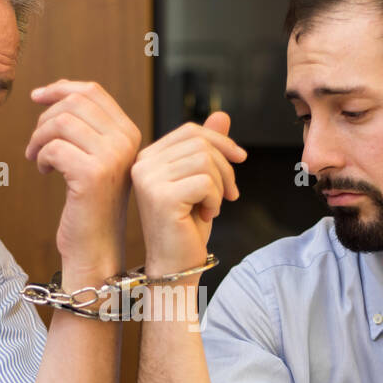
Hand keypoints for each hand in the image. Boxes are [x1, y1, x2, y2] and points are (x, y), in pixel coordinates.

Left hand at [25, 80, 140, 282]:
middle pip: (75, 102)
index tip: (37, 96)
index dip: (61, 88)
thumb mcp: (94, 158)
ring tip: (38, 157)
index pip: (93, 92)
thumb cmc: (90, 205)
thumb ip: (86, 126)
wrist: (96, 247)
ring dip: (39, 138)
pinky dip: (41, 157)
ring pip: (60, 122)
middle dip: (45, 117)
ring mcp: (112, 157)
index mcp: (130, 133)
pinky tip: (45, 171)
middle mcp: (126, 142)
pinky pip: (54, 147)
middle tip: (36, 142)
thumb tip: (58, 90)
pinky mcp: (93, 174)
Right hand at [130, 111, 245, 276]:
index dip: (220, 141)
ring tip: (212, 207)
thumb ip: (208, 148)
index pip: (189, 131)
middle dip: (225, 167)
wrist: (175, 267)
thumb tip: (222, 114)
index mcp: (147, 158)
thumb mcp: (202, 182)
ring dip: (219, 186)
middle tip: (230, 194)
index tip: (240, 159)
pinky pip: (205, 182)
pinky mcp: (161, 197)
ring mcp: (148, 180)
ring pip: (204, 161)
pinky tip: (206, 216)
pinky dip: (215, 200)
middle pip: (200, 143)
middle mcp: (142, 165)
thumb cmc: (187, 228)